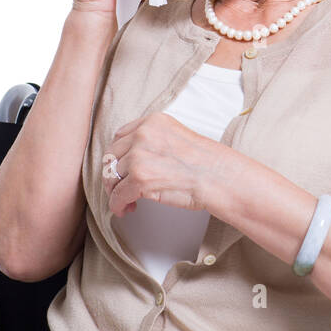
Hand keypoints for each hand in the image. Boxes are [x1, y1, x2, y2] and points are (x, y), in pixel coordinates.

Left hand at [102, 112, 220, 217]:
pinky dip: (118, 205)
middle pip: (112, 156)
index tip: (121, 165)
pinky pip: (117, 196)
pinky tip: (125, 209)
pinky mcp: (139, 180)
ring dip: (116, 191)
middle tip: (120, 186)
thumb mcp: (177, 136)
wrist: (218, 176)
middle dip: (114, 174)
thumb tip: (135, 157)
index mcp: (153, 122)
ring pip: (111, 177)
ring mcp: (139, 157)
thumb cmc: (206, 161)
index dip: (119, 154)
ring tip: (126, 200)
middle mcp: (143, 135)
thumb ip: (154, 140)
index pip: (121, 136)